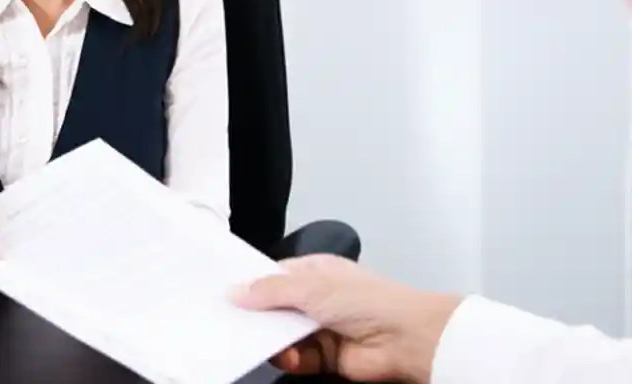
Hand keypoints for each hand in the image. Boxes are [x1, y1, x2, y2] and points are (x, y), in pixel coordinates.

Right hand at [233, 255, 461, 383]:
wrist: (405, 339)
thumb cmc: (367, 301)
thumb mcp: (312, 286)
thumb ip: (271, 290)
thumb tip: (236, 292)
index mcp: (314, 272)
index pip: (274, 276)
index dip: (251, 286)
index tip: (225, 296)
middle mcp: (316, 299)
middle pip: (275, 309)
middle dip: (258, 317)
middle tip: (235, 324)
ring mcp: (320, 328)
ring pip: (282, 336)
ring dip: (274, 341)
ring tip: (270, 342)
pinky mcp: (325, 357)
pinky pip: (296, 358)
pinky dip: (291, 359)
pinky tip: (291, 357)